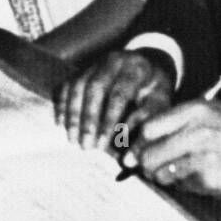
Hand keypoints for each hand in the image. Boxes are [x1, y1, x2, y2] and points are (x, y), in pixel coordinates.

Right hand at [54, 50, 172, 150]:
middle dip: (87, 119)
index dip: (108, 120)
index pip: (119, 94)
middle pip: (94, 87)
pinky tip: (61, 124)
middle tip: (85, 145)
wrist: (149, 68)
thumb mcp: (159, 108)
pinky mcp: (83, 69)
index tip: (101, 145)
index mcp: (136, 68)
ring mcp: (96, 63)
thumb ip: (144, 131)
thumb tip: (128, 160)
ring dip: (73, 115)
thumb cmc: (154, 93)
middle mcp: (113, 61)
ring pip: (77, 85)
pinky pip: (67, 85)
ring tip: (72, 140)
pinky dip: (62, 104)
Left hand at [128, 101, 220, 196]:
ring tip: (179, 170)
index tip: (135, 149)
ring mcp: (203, 158)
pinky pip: (180, 187)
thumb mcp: (211, 112)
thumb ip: (177, 122)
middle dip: (145, 164)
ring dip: (163, 176)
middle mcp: (196, 132)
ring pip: (160, 174)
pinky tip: (200, 176)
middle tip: (150, 166)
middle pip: (148, 154)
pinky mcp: (209, 181)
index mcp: (194, 111)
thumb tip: (140, 142)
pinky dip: (184, 185)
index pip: (148, 128)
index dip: (138, 142)